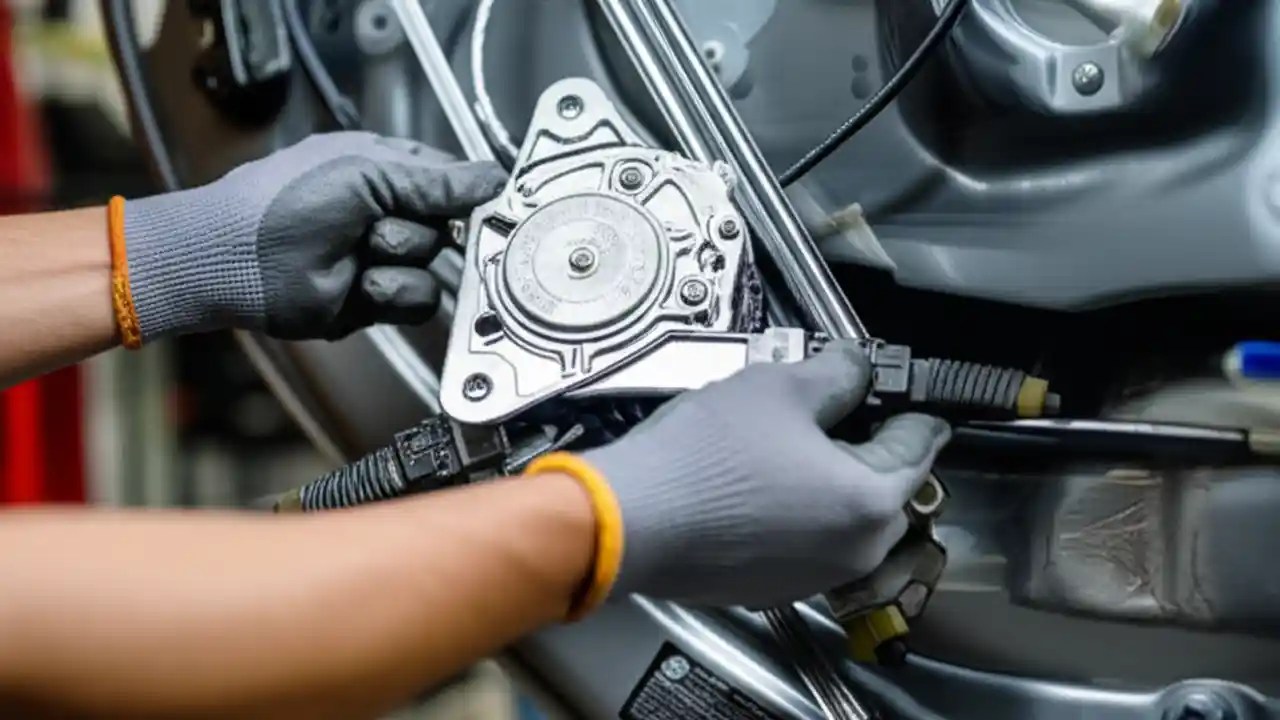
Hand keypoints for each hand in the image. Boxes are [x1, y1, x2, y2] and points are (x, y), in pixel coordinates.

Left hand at [123, 132, 506, 340]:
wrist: (237, 259)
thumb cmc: (286, 203)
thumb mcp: (367, 173)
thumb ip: (436, 181)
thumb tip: (496, 177)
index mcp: (387, 169)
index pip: (452, 178)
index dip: (470, 190)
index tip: (486, 198)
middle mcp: (390, 212)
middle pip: (451, 224)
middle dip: (425, 225)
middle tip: (394, 221)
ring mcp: (384, 257)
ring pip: (437, 264)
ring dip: (401, 257)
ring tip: (362, 251)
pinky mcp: (378, 299)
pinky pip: (420, 299)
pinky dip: (394, 291)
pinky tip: (362, 284)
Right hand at [582, 340, 950, 607]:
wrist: (632, 521)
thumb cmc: (703, 457)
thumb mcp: (779, 387)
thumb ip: (837, 374)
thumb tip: (857, 367)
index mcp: (870, 501)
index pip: (921, 445)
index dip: (912, 407)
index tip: (905, 393)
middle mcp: (854, 552)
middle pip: (892, 491)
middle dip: (875, 450)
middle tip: (842, 413)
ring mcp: (813, 578)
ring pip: (848, 523)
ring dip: (835, 486)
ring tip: (794, 446)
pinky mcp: (773, 590)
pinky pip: (807, 547)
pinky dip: (800, 517)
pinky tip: (762, 485)